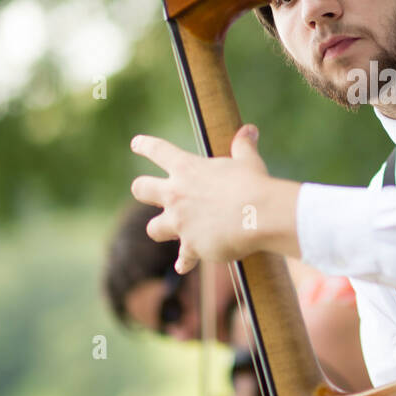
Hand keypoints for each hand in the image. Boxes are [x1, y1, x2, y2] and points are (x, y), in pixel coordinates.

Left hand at [130, 124, 301, 272]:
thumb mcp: (247, 161)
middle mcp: (176, 194)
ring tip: (172, 231)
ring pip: (153, 229)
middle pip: (141, 189)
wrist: (260, 215)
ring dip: (161, 229)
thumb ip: (243, 146)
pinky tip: (183, 266)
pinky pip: (182, 258)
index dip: (145, 146)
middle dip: (143, 190)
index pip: (158, 151)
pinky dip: (184, 262)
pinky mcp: (191, 246)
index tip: (136, 143)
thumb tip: (250, 129)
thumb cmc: (254, 184)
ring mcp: (180, 222)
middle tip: (147, 192)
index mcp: (187, 168)